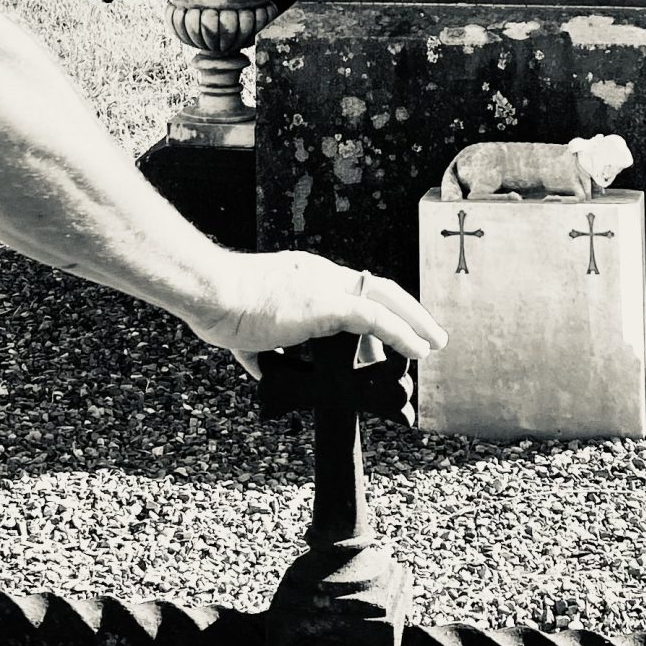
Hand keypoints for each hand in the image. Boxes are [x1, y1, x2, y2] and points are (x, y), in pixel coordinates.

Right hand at [181, 250, 447, 377]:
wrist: (210, 292)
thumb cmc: (218, 308)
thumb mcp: (243, 331)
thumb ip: (259, 350)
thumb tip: (263, 371)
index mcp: (301, 278)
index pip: (348, 292)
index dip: (371, 313)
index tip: (384, 338)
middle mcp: (319, 275)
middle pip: (375, 287)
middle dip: (406, 310)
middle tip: (428, 333)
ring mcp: (325, 286)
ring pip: (385, 298)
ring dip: (414, 321)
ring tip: (434, 343)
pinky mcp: (328, 303)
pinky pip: (377, 317)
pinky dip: (403, 333)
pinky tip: (420, 349)